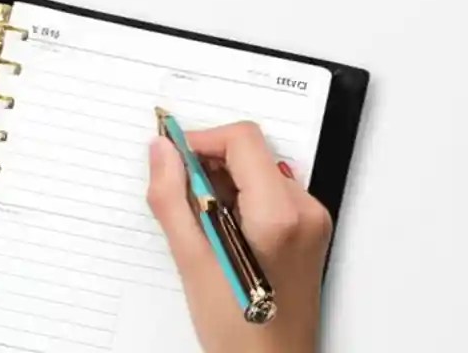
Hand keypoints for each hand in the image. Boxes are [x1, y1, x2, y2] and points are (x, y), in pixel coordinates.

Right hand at [147, 122, 332, 352]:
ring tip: (202, 226)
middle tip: (180, 196)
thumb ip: (171, 197)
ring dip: (222, 184)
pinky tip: (220, 233)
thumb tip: (161, 153)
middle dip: (209, 164)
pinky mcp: (308, 231)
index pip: (242, 140)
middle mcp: (305, 211)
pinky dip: (239, 200)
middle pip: (251, 153)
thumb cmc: (239, 331)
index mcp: (280, 214)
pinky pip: (269, 194)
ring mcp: (311, 221)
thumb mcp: (191, 260)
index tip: (172, 157)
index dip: (201, 141)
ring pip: (258, 172)